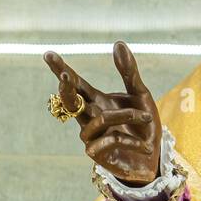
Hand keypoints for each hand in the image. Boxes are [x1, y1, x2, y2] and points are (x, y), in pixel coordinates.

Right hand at [44, 41, 160, 185]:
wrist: (153, 157)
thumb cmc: (144, 126)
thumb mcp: (141, 95)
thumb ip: (129, 72)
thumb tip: (118, 43)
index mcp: (97, 101)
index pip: (76, 83)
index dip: (61, 69)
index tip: (48, 54)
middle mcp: (89, 118)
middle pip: (70, 101)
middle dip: (66, 89)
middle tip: (66, 76)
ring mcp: (91, 137)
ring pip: (100, 119)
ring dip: (126, 115)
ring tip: (146, 117)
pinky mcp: (96, 155)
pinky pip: (112, 139)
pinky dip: (132, 139)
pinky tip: (145, 145)